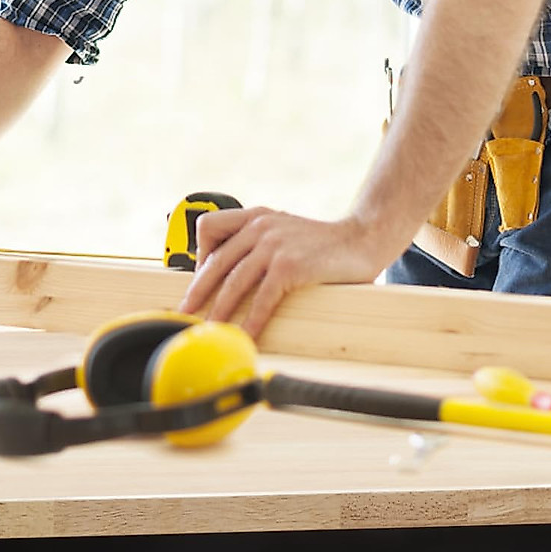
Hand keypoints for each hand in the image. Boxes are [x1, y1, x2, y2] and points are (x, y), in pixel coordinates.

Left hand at [178, 207, 389, 338]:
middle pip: (216, 262)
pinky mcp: (290, 266)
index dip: (200, 255)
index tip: (200, 280)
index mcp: (255, 216)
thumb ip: (259, 241)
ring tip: (210, 329)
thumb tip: (232, 274)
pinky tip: (247, 335)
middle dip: (198, 291)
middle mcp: (260, 226)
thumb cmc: (322, 242)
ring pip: (234, 282)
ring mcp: (275, 245)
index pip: (210, 227)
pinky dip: (251, 320)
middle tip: (186, 312)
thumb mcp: (283, 229)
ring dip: (219, 311)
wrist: (363, 238)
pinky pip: (262, 298)